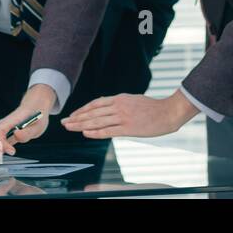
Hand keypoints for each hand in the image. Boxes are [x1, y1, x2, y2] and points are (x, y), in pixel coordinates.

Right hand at [0, 84, 56, 166]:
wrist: (36, 106)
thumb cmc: (37, 114)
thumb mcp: (38, 124)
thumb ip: (28, 131)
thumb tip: (17, 135)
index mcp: (11, 121)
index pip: (0, 132)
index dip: (2, 142)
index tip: (12, 151)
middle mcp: (5, 125)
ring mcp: (5, 130)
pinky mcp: (7, 136)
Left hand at [60, 90, 197, 138]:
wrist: (168, 112)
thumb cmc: (152, 108)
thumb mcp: (133, 100)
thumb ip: (119, 104)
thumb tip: (105, 108)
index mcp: (120, 98)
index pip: (96, 103)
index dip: (83, 109)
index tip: (73, 115)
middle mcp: (119, 106)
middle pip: (93, 112)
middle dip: (76, 117)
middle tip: (64, 122)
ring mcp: (123, 117)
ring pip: (97, 121)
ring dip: (81, 125)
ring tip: (69, 127)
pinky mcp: (128, 128)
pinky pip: (108, 130)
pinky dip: (95, 132)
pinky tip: (86, 133)